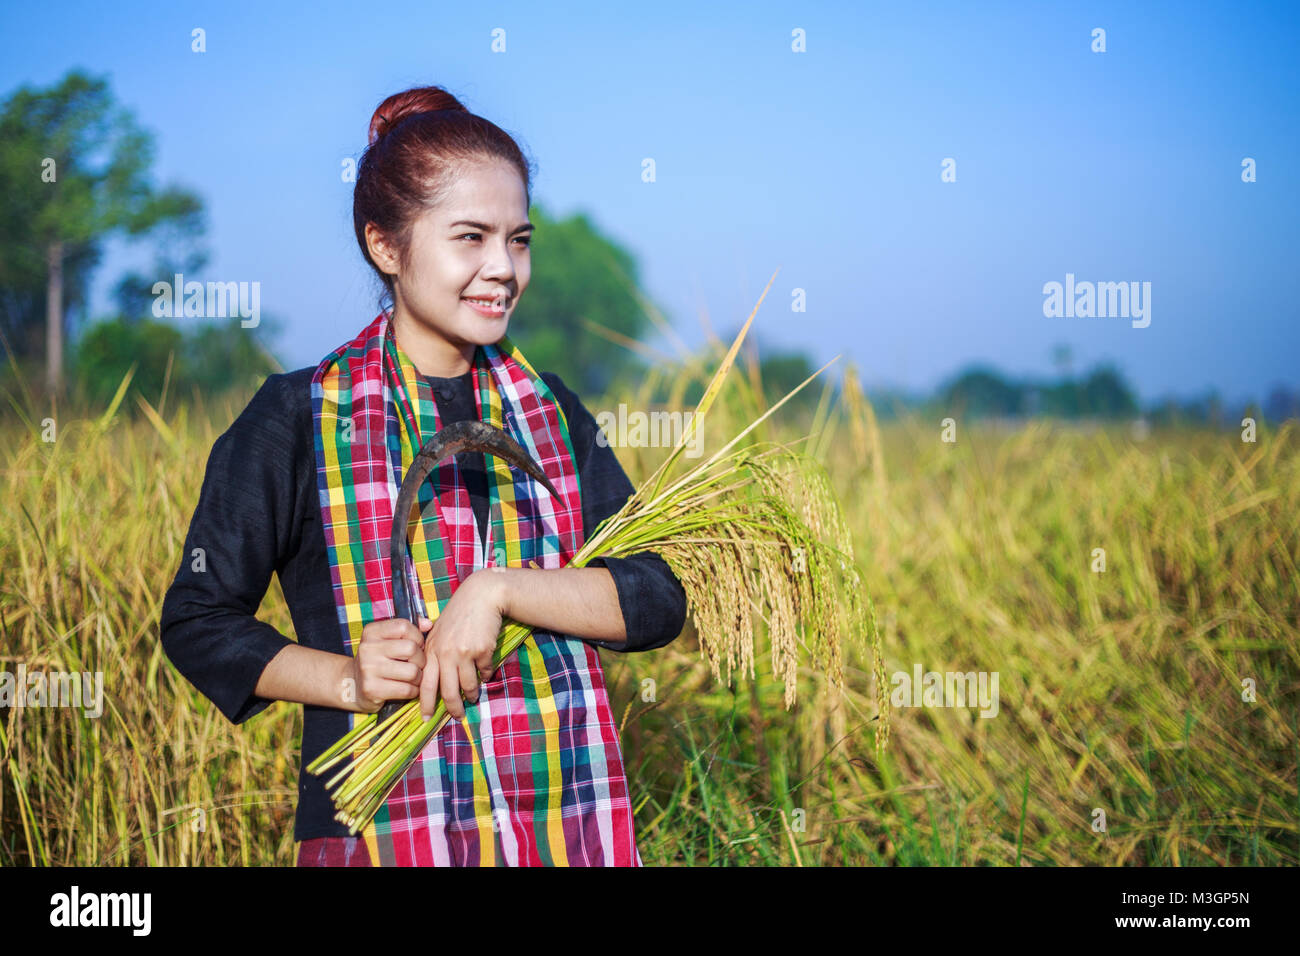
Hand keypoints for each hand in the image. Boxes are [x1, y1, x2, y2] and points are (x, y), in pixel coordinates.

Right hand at [350, 615, 433, 712]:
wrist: (352, 685)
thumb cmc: (379, 660)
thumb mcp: (388, 640)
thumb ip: (409, 630)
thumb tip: (428, 624)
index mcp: (371, 632)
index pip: (404, 627)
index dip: (417, 637)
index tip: (415, 646)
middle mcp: (367, 648)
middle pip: (411, 649)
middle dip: (421, 659)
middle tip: (417, 664)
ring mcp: (368, 669)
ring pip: (412, 671)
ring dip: (419, 677)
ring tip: (413, 677)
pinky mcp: (372, 690)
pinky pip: (407, 690)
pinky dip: (413, 691)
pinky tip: (407, 688)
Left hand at [420, 570, 507, 719]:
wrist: (481, 596)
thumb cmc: (459, 613)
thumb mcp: (438, 629)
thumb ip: (432, 650)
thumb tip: (431, 676)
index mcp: (431, 650)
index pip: (425, 684)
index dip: (426, 704)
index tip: (426, 718)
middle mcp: (445, 654)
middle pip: (447, 691)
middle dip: (453, 709)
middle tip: (457, 717)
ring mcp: (464, 653)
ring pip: (468, 685)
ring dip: (472, 694)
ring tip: (473, 697)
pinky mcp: (482, 651)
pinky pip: (485, 672)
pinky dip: (486, 675)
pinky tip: (485, 672)